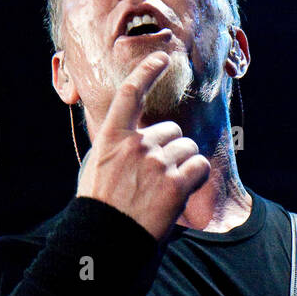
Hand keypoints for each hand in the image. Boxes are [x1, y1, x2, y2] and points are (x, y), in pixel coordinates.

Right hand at [76, 51, 210, 240]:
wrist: (106, 239)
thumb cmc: (101, 205)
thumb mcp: (96, 166)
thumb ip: (116, 145)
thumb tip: (134, 133)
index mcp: (112, 138)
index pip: (131, 94)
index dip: (147, 72)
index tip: (161, 57)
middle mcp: (135, 144)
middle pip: (172, 131)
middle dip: (171, 149)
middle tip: (156, 178)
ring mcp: (156, 163)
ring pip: (188, 148)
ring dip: (184, 165)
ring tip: (164, 189)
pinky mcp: (176, 184)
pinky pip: (200, 167)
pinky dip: (196, 178)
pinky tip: (181, 193)